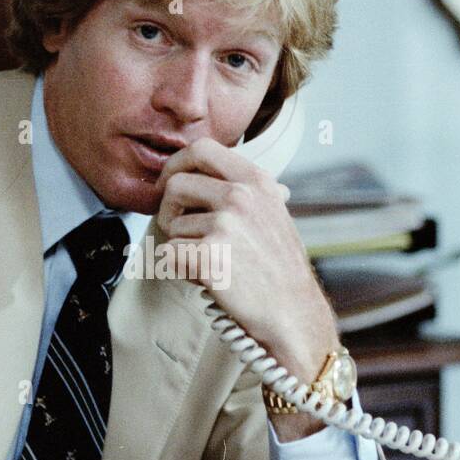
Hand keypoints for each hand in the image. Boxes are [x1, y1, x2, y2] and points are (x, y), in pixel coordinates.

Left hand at [153, 139, 337, 382]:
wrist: (292, 311)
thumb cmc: (280, 268)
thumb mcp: (273, 213)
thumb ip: (245, 190)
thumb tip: (212, 173)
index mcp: (256, 181)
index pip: (202, 148)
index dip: (177, 163)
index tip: (170, 184)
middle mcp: (241, 196)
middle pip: (175, 184)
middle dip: (167, 208)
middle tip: (177, 229)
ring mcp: (225, 224)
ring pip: (171, 225)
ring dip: (181, 247)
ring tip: (209, 263)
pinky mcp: (209, 255)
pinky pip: (170, 254)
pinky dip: (180, 270)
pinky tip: (206, 278)